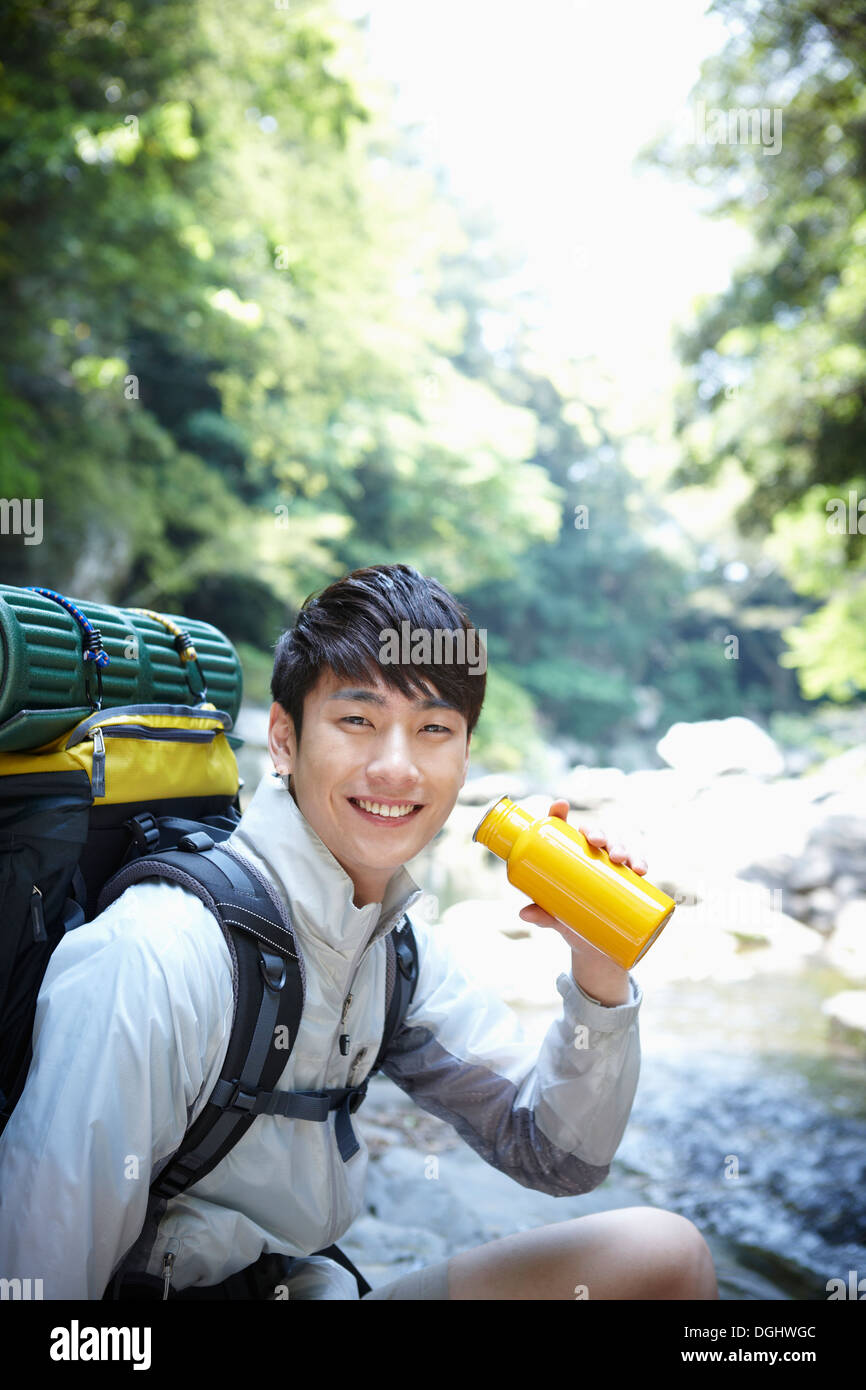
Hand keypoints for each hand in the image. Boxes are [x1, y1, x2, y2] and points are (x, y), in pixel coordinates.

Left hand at [517, 799, 647, 1005]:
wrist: (595, 949)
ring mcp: (612, 868)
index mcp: (569, 857)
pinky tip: (641, 869)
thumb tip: (524, 914)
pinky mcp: (630, 882)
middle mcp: (592, 857)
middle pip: (596, 833)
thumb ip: (542, 915)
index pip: (563, 828)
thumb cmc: (570, 923)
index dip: (560, 813)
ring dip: (623, 845)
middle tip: (597, 842)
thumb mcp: (556, 918)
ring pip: (620, 844)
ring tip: (620, 858)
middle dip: (599, 831)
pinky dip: (641, 861)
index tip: (561, 805)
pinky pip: (638, 864)